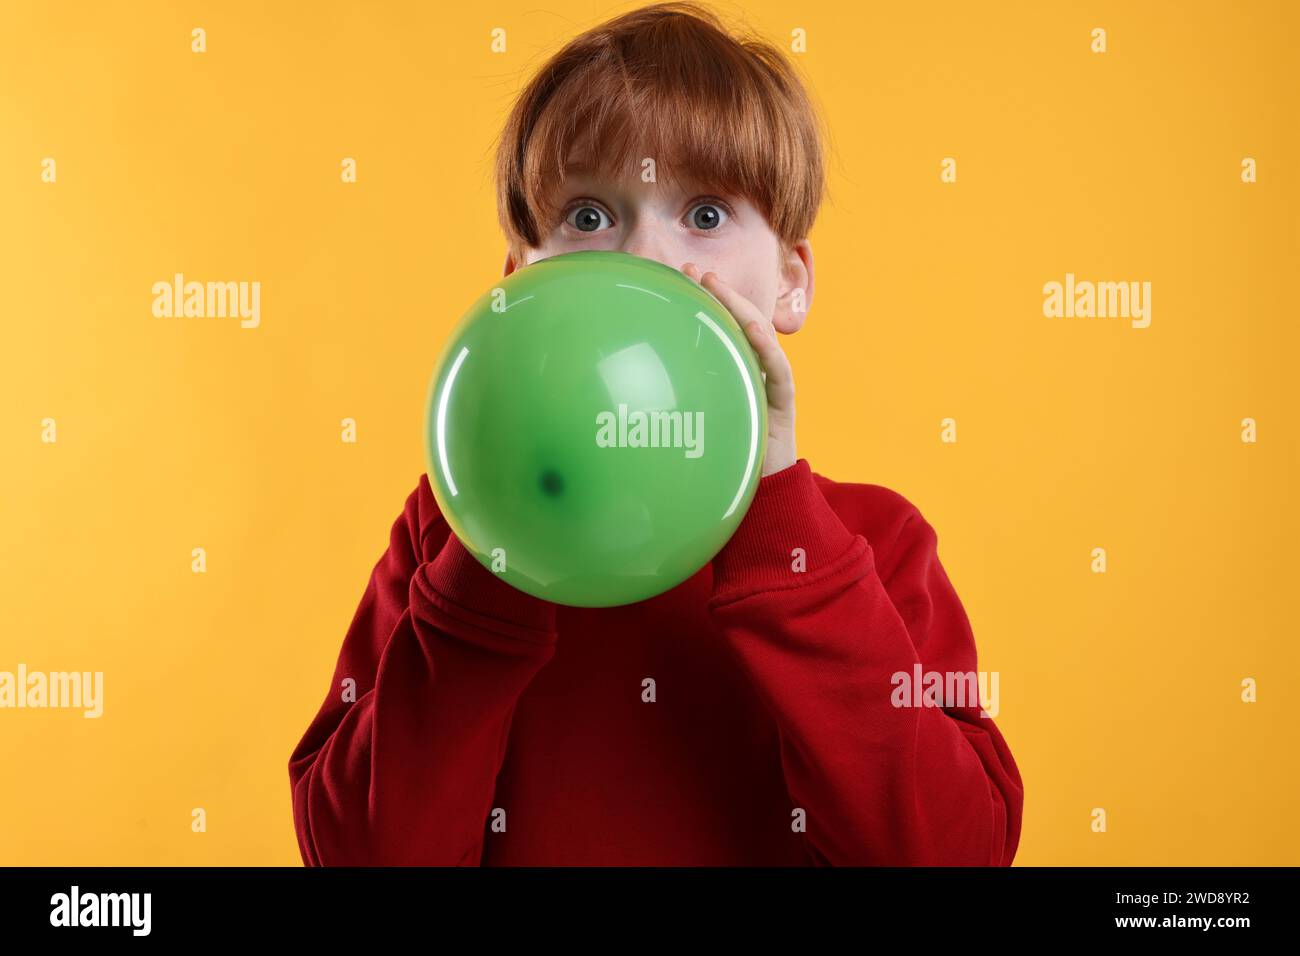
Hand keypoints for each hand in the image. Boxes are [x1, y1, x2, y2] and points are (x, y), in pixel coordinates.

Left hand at [681, 263, 795, 477]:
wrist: (759, 495)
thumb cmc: (718, 462)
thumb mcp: (688, 427)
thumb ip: (667, 406)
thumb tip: (617, 394)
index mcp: (732, 372)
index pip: (719, 328)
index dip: (702, 302)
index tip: (677, 278)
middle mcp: (754, 372)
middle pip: (739, 323)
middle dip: (719, 294)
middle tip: (694, 271)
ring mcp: (771, 384)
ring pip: (758, 336)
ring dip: (740, 307)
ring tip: (718, 285)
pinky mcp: (784, 403)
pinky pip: (779, 371)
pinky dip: (767, 348)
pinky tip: (753, 329)